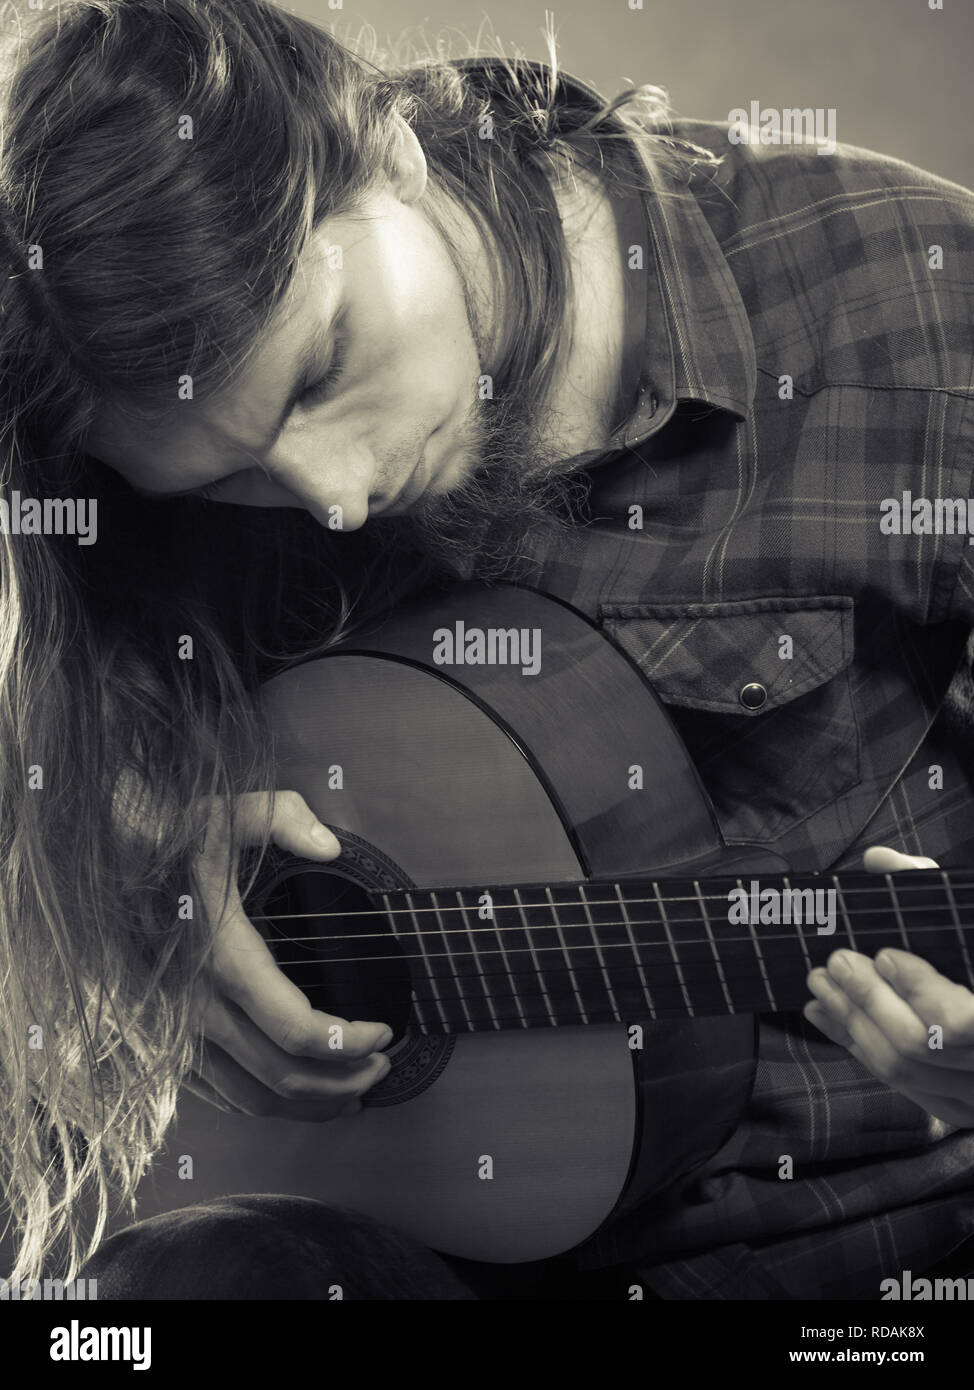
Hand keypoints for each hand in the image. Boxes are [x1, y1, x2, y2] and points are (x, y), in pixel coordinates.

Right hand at [188, 789, 392, 1120]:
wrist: (87, 869)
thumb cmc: (160, 841)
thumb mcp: (222, 810)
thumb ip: (281, 817)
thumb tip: (329, 846)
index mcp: (220, 956)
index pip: (298, 1030)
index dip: (351, 1042)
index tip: (384, 1030)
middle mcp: (194, 1006)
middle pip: (283, 1077)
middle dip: (344, 1082)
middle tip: (382, 1067)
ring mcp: (172, 1032)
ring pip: (250, 1099)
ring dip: (309, 1104)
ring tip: (352, 1092)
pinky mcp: (158, 1042)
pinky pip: (216, 1094)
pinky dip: (263, 1104)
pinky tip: (294, 1092)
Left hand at [803, 845, 973, 1126]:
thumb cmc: (971, 943)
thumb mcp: (965, 914)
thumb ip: (926, 882)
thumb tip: (878, 858)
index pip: (959, 1021)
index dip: (919, 989)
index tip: (884, 955)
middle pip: (921, 1046)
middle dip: (869, 1000)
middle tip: (835, 963)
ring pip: (905, 1072)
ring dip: (852, 1024)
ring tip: (820, 983)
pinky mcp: (959, 1108)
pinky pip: (901, 1088)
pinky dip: (858, 1048)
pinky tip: (826, 1016)